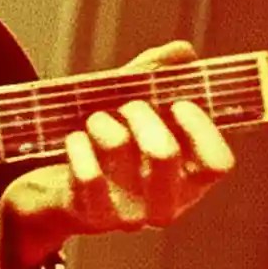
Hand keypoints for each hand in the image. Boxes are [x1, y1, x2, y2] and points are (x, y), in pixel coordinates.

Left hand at [0, 41, 235, 268]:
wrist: (51, 201)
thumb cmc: (100, 153)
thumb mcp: (128, 117)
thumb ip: (154, 81)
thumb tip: (182, 52)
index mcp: (188, 184)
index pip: (216, 163)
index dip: (199, 127)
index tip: (176, 103)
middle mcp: (164, 206)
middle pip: (163, 151)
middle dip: (139, 112)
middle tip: (125, 106)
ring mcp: (128, 216)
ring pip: (118, 146)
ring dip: (100, 120)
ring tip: (92, 121)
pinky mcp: (89, 216)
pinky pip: (86, 172)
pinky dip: (76, 144)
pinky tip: (73, 140)